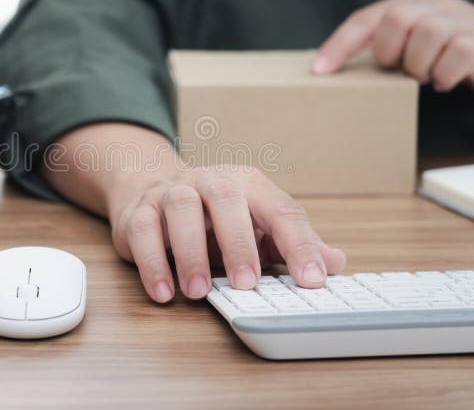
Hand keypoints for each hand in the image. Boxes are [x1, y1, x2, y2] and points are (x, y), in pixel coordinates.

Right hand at [107, 164, 346, 302]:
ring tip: (198, 292)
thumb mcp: (257, 225)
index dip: (299, 245)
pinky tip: (164, 291)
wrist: (151, 189)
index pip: (281, 209)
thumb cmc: (213, 216)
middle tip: (245, 283)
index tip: (312, 280)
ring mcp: (172, 192)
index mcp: (249, 184)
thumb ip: (292, 244)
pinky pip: (143, 231)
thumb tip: (334, 263)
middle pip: (226, 199)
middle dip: (238, 242)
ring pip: (181, 209)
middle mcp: (210, 181)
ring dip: (190, 252)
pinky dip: (152, 262)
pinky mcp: (139, 212)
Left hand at [312, 0, 473, 102]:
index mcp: (410, 1)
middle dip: (389, 53)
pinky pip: (456, 57)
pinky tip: (445, 80)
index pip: (364, 19)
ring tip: (426, 75)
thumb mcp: (414, 40)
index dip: (339, 45)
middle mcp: (434, 3)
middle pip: (395, 20)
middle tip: (400, 70)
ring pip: (426, 35)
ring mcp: (461, 19)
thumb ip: (384, 44)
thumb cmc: (449, 51)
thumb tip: (336, 68)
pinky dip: (444, 76)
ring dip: (419, 66)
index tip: (319, 70)